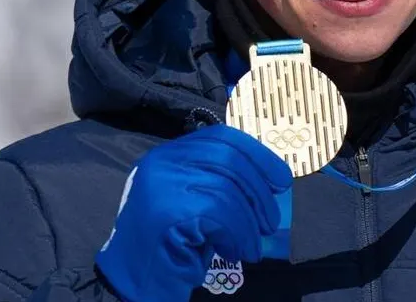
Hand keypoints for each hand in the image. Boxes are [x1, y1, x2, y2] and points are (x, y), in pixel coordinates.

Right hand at [95, 124, 292, 300]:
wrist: (135, 278)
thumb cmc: (171, 241)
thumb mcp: (193, 199)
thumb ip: (219, 180)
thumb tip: (269, 179)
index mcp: (168, 154)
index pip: (221, 137)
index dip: (257, 155)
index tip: (281, 179)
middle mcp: (162, 162)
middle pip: (228, 159)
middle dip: (259, 191)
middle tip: (270, 221)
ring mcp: (162, 184)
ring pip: (227, 191)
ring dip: (249, 223)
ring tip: (251, 245)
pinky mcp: (168, 211)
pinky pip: (220, 216)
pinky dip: (237, 235)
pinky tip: (234, 251)